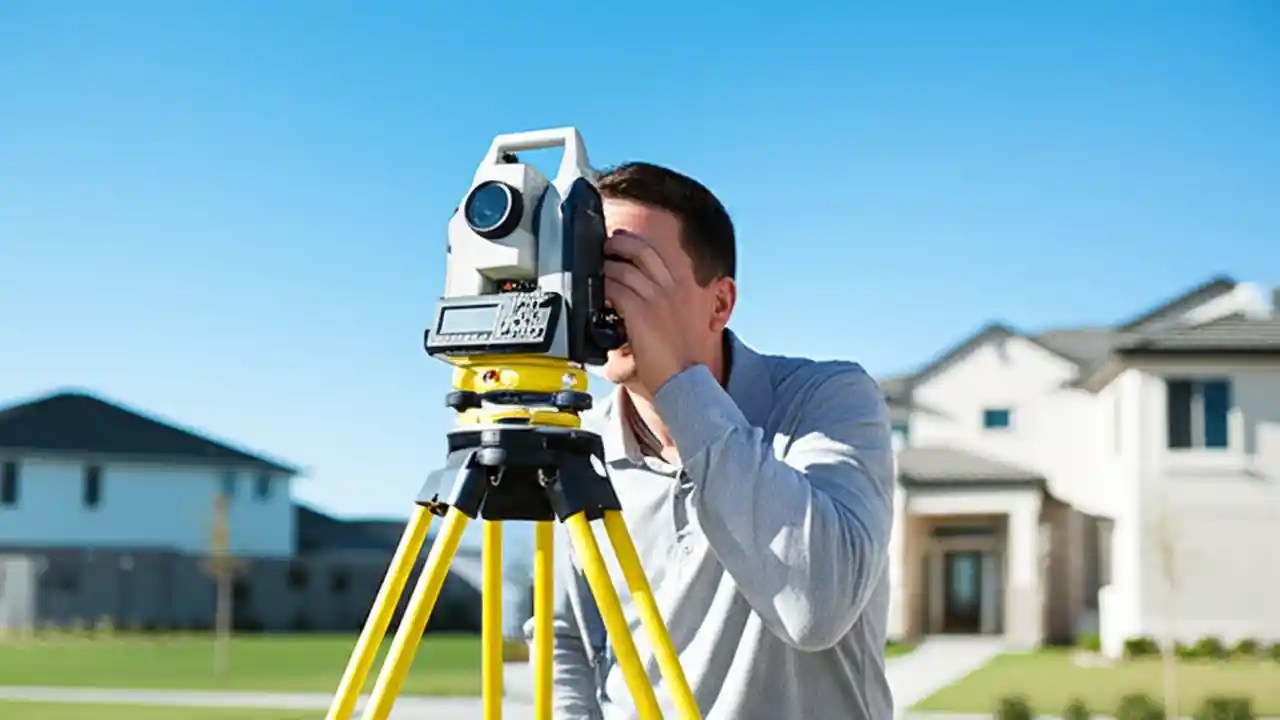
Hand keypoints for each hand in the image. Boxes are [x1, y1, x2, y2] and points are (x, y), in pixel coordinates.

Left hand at [603, 231, 704, 392]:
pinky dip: (602, 288)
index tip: (620, 241)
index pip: (655, 253)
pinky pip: (614, 290)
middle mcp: (670, 288)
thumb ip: (665, 303)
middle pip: (639, 251)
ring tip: (594, 272)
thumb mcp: (681, 320)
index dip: (633, 243)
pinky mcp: (640, 313)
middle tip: (604, 246)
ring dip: (605, 268)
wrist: (685, 379)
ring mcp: (655, 299)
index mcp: (682, 288)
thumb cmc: (681, 357)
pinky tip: (597, 294)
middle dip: (617, 243)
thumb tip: (639, 294)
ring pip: (622, 270)